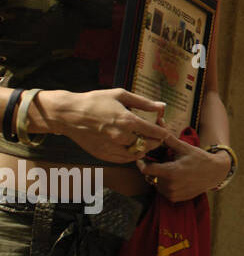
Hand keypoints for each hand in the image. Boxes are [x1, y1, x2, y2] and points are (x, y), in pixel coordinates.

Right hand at [34, 89, 167, 163]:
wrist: (69, 114)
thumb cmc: (95, 101)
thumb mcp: (120, 95)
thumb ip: (143, 102)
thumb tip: (162, 106)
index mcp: (127, 120)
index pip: (154, 132)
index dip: (163, 132)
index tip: (164, 129)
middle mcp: (121, 136)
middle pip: (148, 145)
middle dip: (155, 141)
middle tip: (156, 137)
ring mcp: (111, 147)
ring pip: (136, 155)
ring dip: (143, 150)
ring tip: (144, 142)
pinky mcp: (102, 154)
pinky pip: (123, 160)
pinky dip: (131, 156)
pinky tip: (131, 148)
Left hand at [138, 132, 229, 201]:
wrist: (215, 173)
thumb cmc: (200, 158)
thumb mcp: (185, 148)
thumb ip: (169, 139)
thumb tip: (158, 124)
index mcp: (170, 172)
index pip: (146, 170)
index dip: (141, 163)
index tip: (141, 159)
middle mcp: (170, 185)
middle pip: (151, 177)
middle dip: (154, 169)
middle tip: (164, 162)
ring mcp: (173, 193)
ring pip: (156, 184)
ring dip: (159, 178)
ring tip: (171, 170)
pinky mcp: (175, 198)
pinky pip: (163, 191)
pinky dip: (166, 185)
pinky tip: (176, 178)